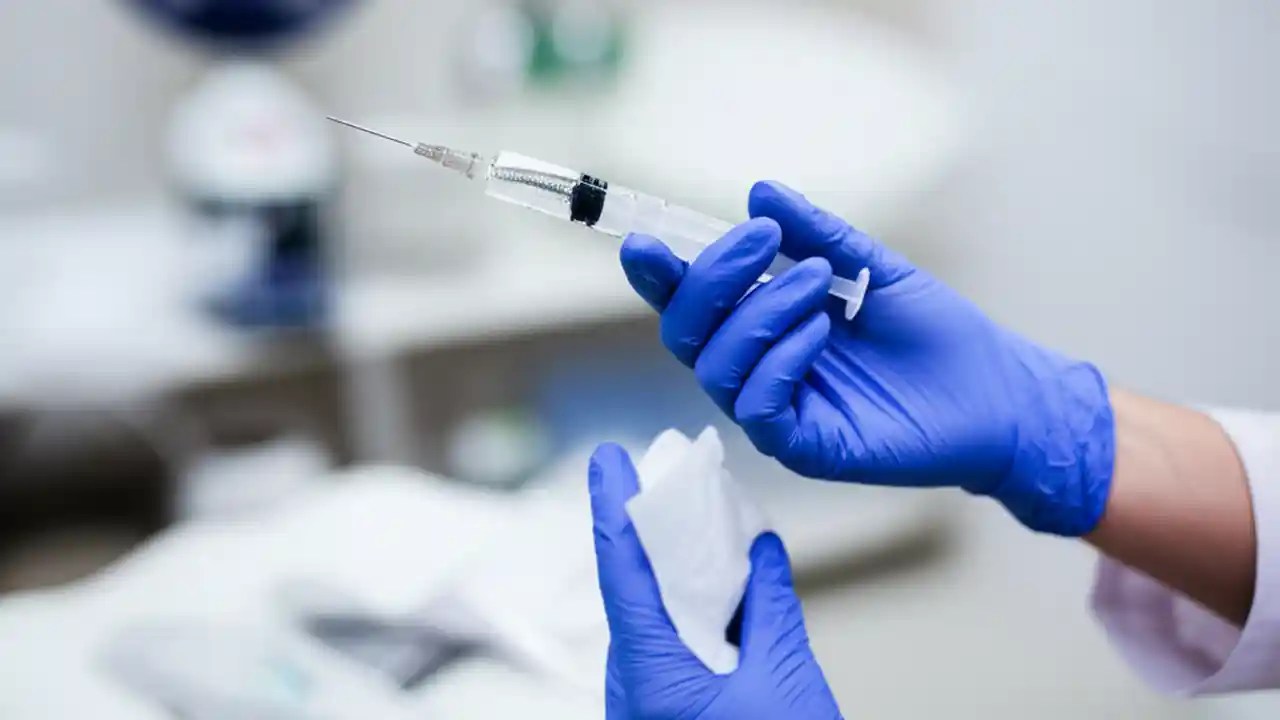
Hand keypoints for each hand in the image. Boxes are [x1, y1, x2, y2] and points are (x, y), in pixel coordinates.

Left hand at [588, 443, 842, 719]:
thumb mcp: (784, 678)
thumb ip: (771, 604)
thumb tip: (763, 545)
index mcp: (650, 672)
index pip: (621, 569)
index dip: (614, 506)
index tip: (609, 457)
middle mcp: (633, 683)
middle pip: (633, 587)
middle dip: (651, 527)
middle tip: (668, 472)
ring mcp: (645, 700)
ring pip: (651, 615)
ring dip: (674, 567)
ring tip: (699, 515)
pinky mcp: (665, 710)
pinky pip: (668, 644)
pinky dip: (689, 607)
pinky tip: (716, 582)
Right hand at [620, 181, 1113, 535]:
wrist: (994, 391)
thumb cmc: (931, 333)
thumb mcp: (870, 266)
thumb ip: (815, 232)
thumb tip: (760, 193)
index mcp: (760, 325)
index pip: (688, 302)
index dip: (659, 274)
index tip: (646, 241)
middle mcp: (755, 369)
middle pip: (685, 333)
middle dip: (711, 279)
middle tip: (764, 240)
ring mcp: (775, 411)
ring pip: (717, 367)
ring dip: (757, 310)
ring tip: (817, 281)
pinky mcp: (802, 446)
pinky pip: (758, 406)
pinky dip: (779, 358)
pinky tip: (821, 330)